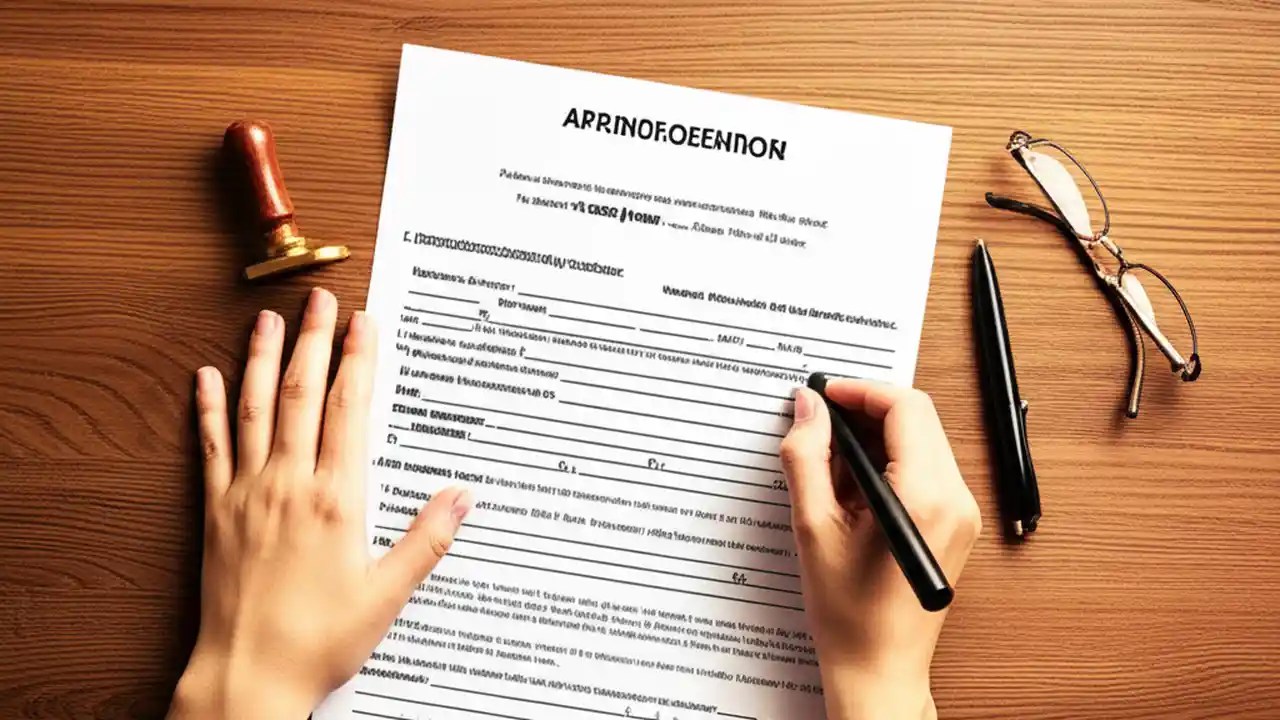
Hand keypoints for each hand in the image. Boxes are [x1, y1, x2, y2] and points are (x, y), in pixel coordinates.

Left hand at [169, 288, 471, 719]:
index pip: (349, 409)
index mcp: (336, 499)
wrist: (248, 675)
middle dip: (313, 341)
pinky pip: (210, 447)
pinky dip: (208, 408)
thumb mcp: (387, 594)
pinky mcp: (216, 512)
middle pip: (301, 394)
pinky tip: (206, 377)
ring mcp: (248, 493)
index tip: (364, 322)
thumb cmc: (319, 640)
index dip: (358, 359)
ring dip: (260, 359)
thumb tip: (463, 497)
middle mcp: (289, 485)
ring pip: (253, 409)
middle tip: (321, 300)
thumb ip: (427, 540)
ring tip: (267, 320)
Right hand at [782, 380, 980, 719]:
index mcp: (925, 497)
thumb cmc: (850, 615)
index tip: (824, 395)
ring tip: (831, 462)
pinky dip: (890, 460)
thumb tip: (808, 409)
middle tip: (821, 424)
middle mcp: (955, 499)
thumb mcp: (813, 526)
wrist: (878, 667)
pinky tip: (854, 486)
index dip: (860, 391)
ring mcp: (962, 512)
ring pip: (922, 440)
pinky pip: (927, 467)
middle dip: (866, 410)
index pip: (905, 408)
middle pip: (918, 418)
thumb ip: (807, 457)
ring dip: (877, 436)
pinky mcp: (957, 522)